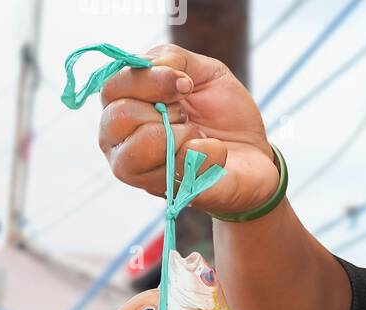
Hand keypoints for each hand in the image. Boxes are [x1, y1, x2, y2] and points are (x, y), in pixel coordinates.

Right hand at [98, 44, 279, 216]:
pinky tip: (212, 154)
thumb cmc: (222, 113)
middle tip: (186, 114)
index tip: (184, 84)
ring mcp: (136, 172)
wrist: (254, 152)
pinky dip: (207, 152)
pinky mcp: (162, 193)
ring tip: (196, 135)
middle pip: (118, 117)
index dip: (148, 81)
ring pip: (140, 147)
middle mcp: (120, 142)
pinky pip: (177, 167)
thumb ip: (172, 59)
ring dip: (180, 134)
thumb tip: (155, 70)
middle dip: (164, 109)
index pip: (111, 88)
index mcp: (124, 108)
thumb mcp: (203, 71)